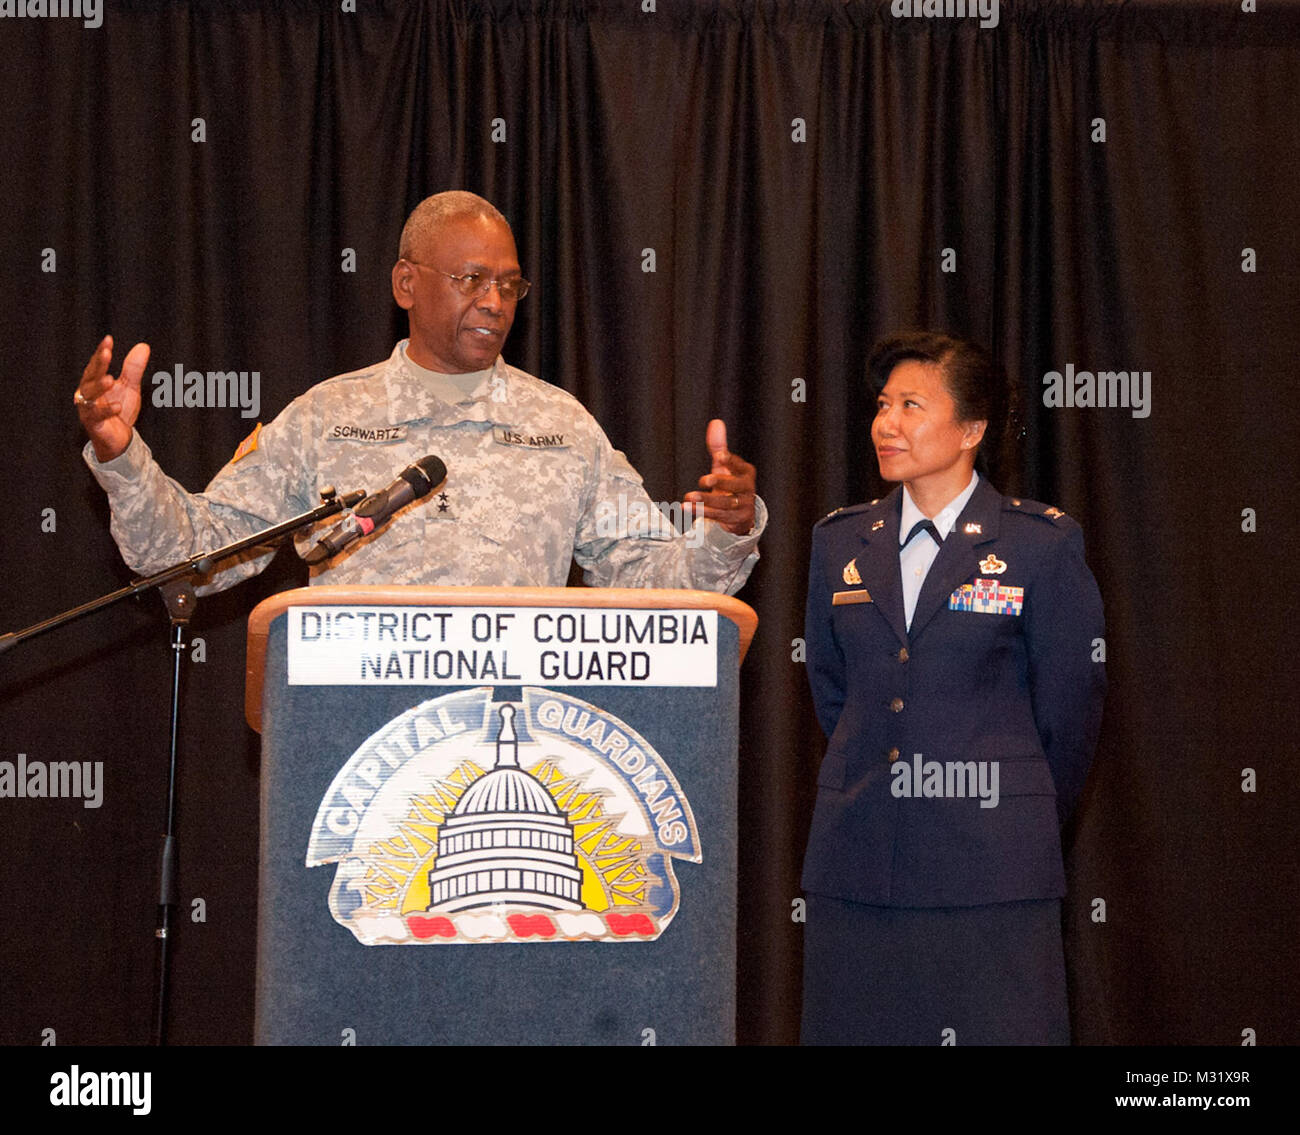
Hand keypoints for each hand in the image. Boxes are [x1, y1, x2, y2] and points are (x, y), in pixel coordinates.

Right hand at [75, 335, 149, 461]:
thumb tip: (143, 346)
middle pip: (90, 376)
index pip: (96, 364)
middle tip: (106, 353)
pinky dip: (107, 410)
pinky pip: (97, 416)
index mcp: (94, 381)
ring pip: (89, 395)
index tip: (108, 339)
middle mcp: (87, 393)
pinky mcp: (94, 424)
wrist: (119, 438)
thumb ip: (133, 368)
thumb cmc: (119, 409)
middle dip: (98, 365)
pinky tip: (117, 406)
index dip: (101, 351)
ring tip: (110, 379)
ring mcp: (88, 408)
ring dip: (99, 387)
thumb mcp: (130, 387)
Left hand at [683, 419, 756, 534]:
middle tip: (703, 480)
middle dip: (719, 482)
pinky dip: (702, 512)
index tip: (719, 456)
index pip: (738, 465)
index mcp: (745, 472)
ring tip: (688, 497)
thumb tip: (716, 423)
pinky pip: (719, 516)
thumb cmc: (729, 483)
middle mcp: (747, 489)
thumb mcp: (724, 465)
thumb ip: (719, 446)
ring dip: (705, 501)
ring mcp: (743, 506)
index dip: (730, 461)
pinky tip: (687, 507)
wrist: (740, 515)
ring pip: (724, 504)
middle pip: (734, 486)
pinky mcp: (735, 520)